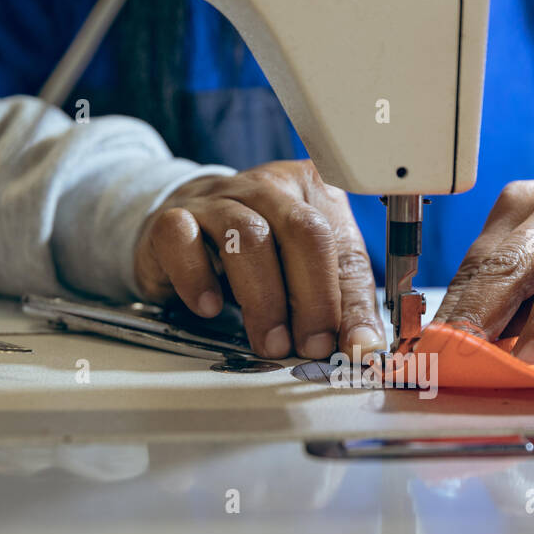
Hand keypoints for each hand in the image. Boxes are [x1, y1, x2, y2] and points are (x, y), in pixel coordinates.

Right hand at [134, 159, 384, 359]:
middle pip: (303, 231)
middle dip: (311, 299)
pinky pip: (182, 239)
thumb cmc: (258, 249)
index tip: (351, 346)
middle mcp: (268, 187)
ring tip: (270, 342)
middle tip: (308, 347)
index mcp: (314, 193)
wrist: (188, 222)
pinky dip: (197, 278)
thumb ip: (339, 302)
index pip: (345, 248)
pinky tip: (209, 307)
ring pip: (247, 236)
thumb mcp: (307, 271)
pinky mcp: (170, 218)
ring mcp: (217, 198)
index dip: (350, 303)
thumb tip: (362, 344)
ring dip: (263, 300)